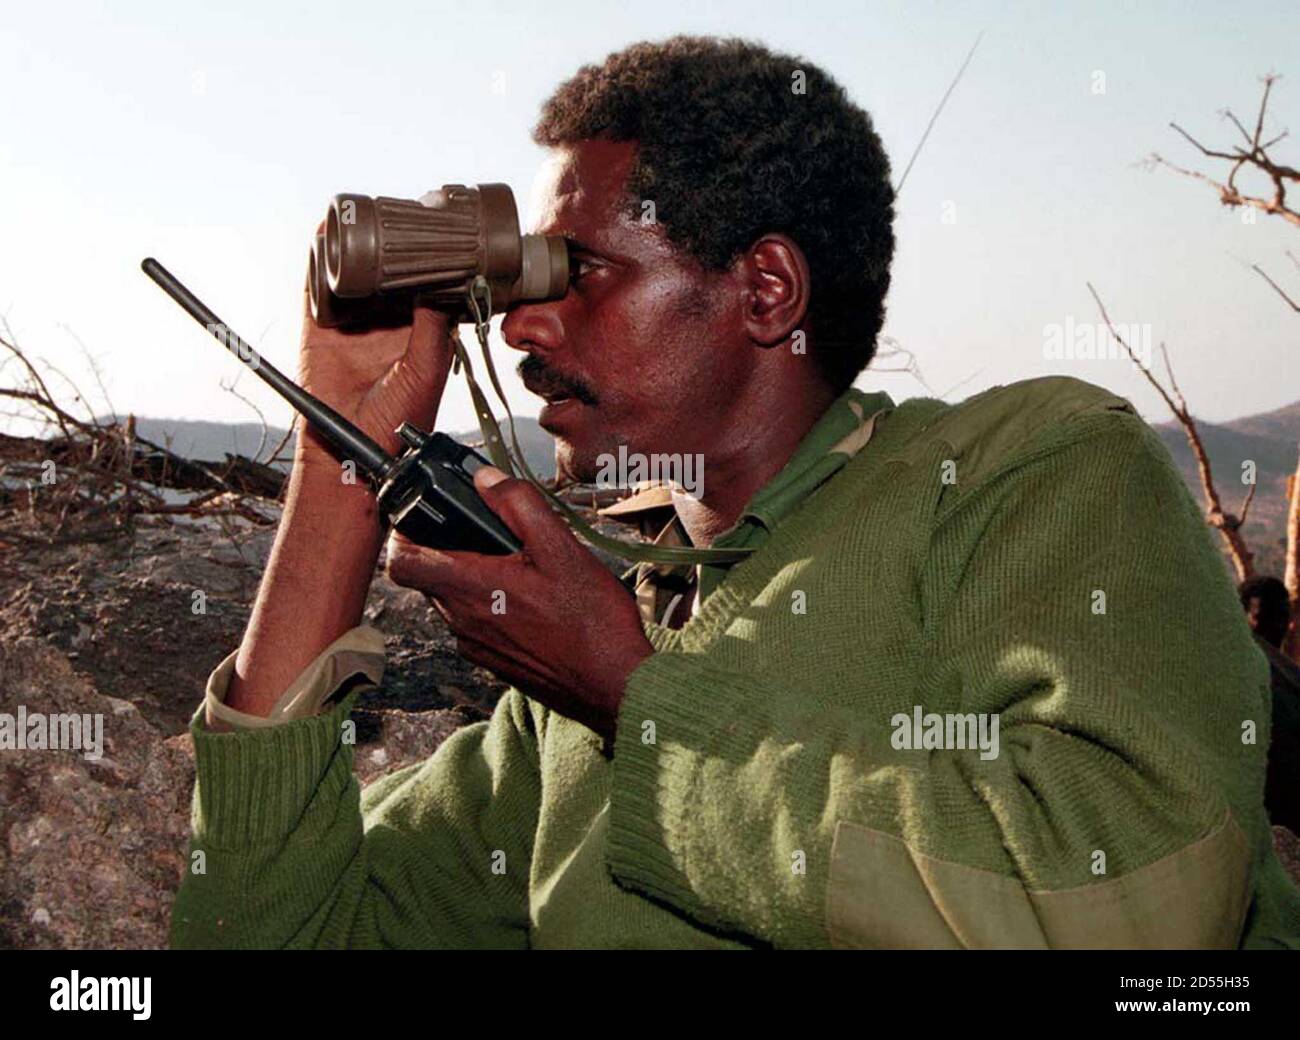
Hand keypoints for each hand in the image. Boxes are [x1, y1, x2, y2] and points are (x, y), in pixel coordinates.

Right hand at [296, 224, 454, 468]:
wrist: (352, 449)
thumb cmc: (398, 419)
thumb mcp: (427, 367)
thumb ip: (432, 325)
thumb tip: (438, 283)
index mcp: (421, 330)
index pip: (428, 281)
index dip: (434, 255)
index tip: (441, 225)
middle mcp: (389, 321)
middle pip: (391, 268)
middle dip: (395, 240)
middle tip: (401, 208)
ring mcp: (354, 321)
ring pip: (356, 270)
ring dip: (357, 243)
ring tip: (365, 212)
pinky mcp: (321, 326)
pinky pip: (318, 285)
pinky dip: (319, 258)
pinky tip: (325, 233)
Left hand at [385, 467, 654, 745]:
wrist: (614, 687)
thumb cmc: (592, 621)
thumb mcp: (562, 549)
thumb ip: (519, 506)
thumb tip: (485, 479)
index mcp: (471, 587)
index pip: (401, 561)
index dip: (401, 534)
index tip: (422, 517)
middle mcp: (462, 621)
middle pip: (426, 578)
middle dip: (446, 549)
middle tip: (484, 534)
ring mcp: (475, 646)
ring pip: (450, 601)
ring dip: (469, 579)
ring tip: (513, 567)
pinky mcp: (492, 662)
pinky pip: (473, 625)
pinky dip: (487, 606)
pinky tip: (528, 602)